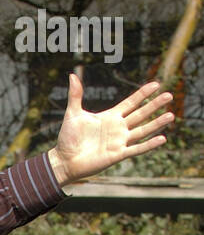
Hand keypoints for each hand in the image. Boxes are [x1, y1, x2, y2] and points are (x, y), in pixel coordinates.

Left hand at [48, 74, 173, 185]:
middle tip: (170, 95)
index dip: (143, 93)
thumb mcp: (73, 113)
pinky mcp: (117, 155)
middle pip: (141, 114)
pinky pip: (136, 149)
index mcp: (110, 117)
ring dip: (156, 123)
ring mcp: (119, 142)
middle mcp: (118, 128)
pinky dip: (149, 145)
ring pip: (142, 130)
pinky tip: (162, 139)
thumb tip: (73, 75)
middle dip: (154, 105)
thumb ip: (76, 95)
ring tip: (171, 115)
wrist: (64, 160)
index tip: (156, 84)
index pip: (131, 102)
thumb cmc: (68, 138)